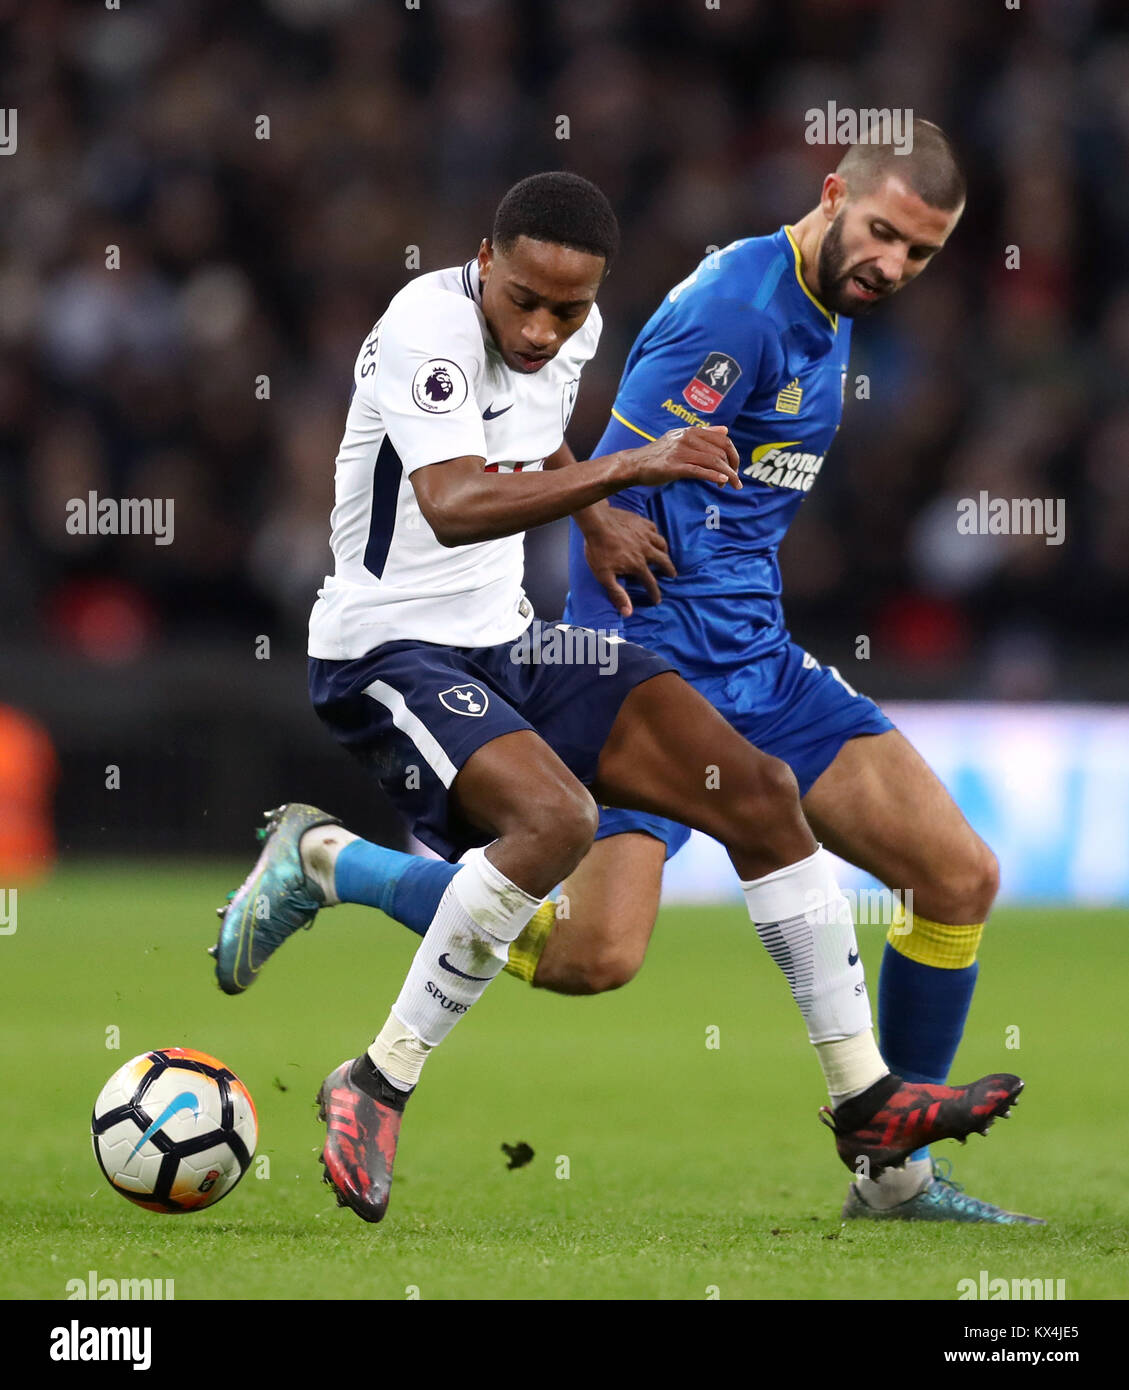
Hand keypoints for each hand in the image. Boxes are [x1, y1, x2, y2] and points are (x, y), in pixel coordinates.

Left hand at [582, 507, 676, 616]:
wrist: (596, 522)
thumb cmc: (598, 549)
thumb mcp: (604, 575)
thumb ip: (617, 593)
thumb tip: (628, 612)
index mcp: (638, 564)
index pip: (650, 583)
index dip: (655, 593)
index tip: (657, 600)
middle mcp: (646, 550)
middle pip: (663, 561)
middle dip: (669, 570)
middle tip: (672, 575)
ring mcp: (645, 535)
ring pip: (662, 544)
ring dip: (665, 552)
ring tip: (665, 555)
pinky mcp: (641, 522)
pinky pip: (654, 529)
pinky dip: (656, 535)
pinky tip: (653, 537)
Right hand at [626, 425, 741, 490]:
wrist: (634, 464)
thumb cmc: (659, 454)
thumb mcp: (681, 438)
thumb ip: (703, 434)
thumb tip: (726, 430)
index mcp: (691, 431)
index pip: (723, 441)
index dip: (734, 455)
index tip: (735, 468)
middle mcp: (687, 438)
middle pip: (721, 452)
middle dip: (733, 467)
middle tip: (735, 481)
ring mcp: (680, 452)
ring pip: (713, 462)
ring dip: (728, 475)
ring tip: (733, 486)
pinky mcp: (673, 467)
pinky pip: (699, 471)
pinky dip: (714, 476)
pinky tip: (722, 482)